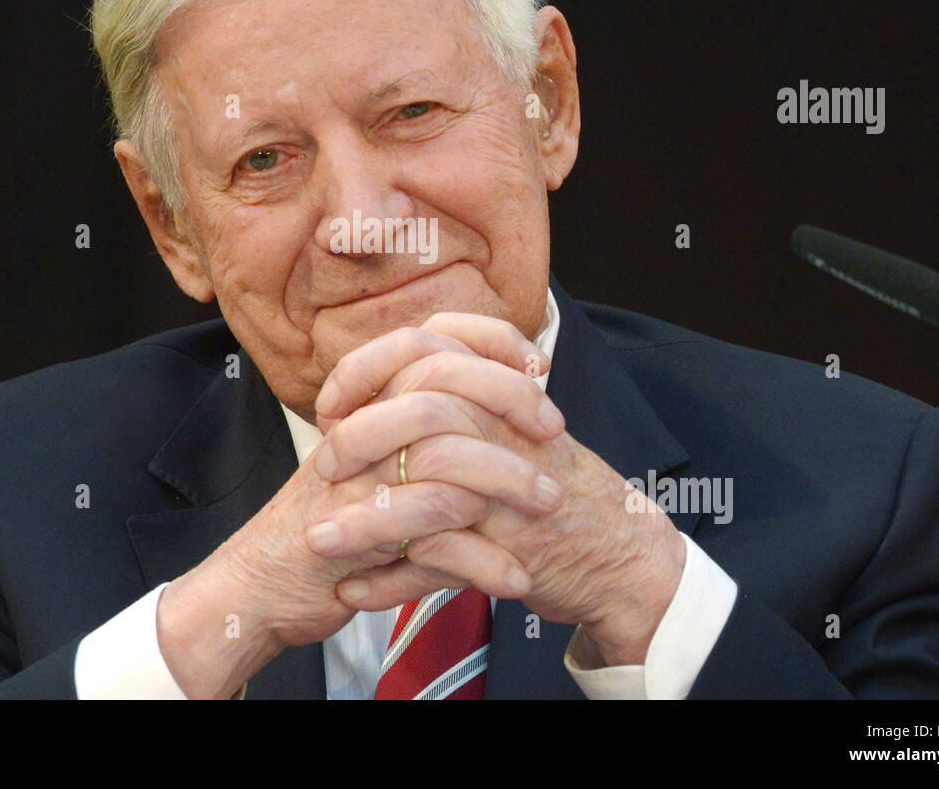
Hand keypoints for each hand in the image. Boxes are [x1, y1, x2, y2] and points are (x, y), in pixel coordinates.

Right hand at [154, 329, 563, 696]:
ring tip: (550, 505)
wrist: (259, 586)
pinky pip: (429, 540)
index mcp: (365, 404)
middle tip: (554, 432)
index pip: (430, 341)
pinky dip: (480, 562)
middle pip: (442, 386)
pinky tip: (515, 579)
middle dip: (509, 402)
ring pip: (443, 461)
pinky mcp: (350, 538)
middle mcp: (357, 431)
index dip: (490, 345)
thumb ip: (418, 429)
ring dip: (506, 481)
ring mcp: (353, 482)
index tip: (538, 367)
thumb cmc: (331, 524)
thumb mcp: (374, 463)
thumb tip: (489, 402)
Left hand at [311, 312, 686, 665]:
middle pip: (422, 407)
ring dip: (364, 522)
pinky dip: (391, 583)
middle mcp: (506, 428)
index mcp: (497, 388)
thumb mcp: (509, 419)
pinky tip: (354, 592)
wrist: (620, 551)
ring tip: (318, 542)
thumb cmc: (550, 482)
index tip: (331, 404)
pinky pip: (440, 562)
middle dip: (360, 437)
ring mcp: (510, 489)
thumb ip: (454, 389)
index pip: (424, 345)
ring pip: (427, 492)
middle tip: (324, 468)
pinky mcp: (512, 549)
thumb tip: (377, 381)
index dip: (365, 368)